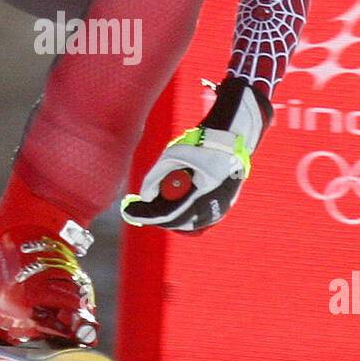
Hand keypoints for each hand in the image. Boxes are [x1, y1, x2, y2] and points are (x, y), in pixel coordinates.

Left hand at [120, 77, 272, 231]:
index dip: (145, 214)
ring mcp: (221, 208)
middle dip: (154, 215)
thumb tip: (144, 198)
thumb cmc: (202, 142)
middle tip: (135, 207)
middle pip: (177, 222)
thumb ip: (155, 177)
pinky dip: (180, 214)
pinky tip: (168, 204)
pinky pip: (198, 219)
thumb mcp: (173, 154)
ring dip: (167, 216)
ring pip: (188, 223)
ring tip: (150, 204)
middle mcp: (217, 205)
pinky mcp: (222, 207)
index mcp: (206, 192)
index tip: (127, 212)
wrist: (232, 137)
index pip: (169, 213)